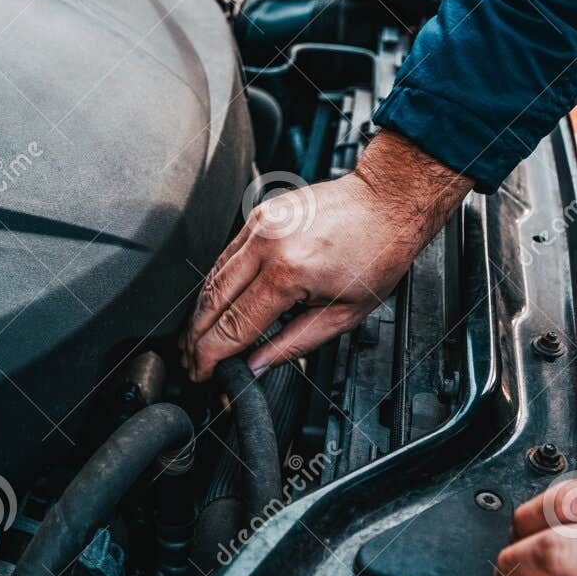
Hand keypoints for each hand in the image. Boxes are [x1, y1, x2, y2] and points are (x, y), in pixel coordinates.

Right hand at [181, 130, 471, 380]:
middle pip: (211, 301)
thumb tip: (257, 365)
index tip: (202, 374)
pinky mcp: (258, 215)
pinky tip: (212, 304)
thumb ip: (293, 344)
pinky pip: (225, 255)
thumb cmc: (376, 253)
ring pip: (212, 277)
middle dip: (195, 338)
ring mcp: (259, 225)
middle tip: (190, 363)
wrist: (386, 201)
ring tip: (194, 340)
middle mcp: (266, 245)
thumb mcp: (343, 314)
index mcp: (288, 273)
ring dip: (199, 313)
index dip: (212, 356)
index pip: (234, 326)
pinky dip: (214, 284)